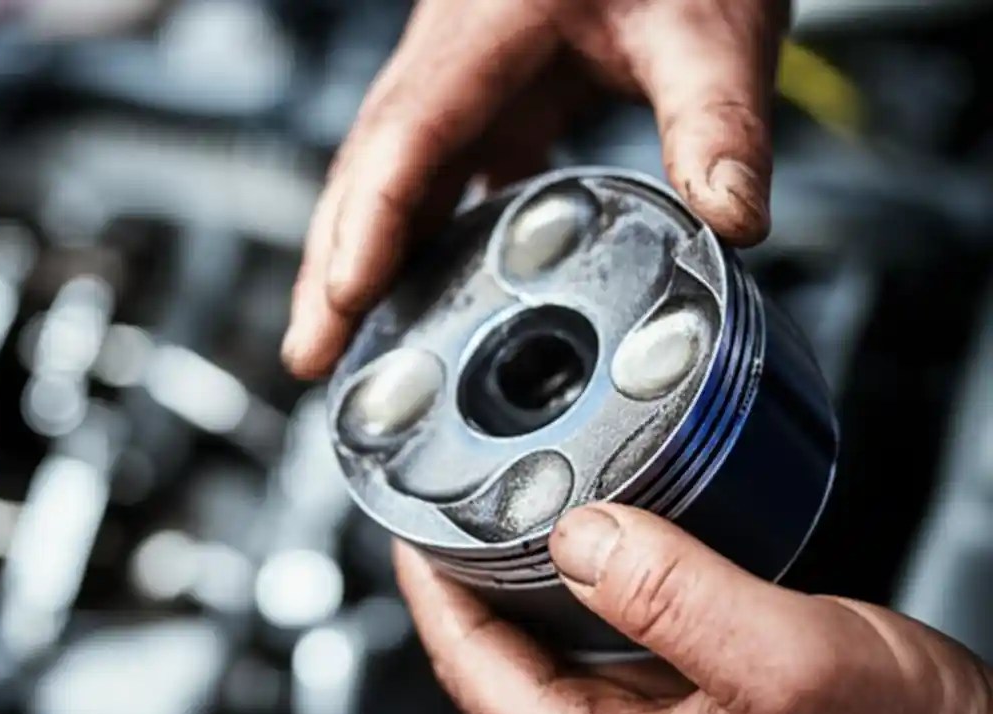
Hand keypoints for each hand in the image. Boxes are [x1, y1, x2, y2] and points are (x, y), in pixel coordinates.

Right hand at [283, 0, 788, 378]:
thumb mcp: (707, 26)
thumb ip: (717, 123)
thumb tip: (731, 221)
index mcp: (484, 28)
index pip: (406, 135)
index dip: (371, 223)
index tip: (346, 300)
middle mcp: (453, 53)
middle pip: (368, 166)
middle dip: (334, 263)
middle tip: (312, 352)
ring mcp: (463, 76)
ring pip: (388, 176)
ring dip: (361, 256)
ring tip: (344, 341)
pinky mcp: (490, 96)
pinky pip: (436, 175)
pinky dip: (416, 237)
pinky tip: (426, 290)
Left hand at [395, 503, 992, 713]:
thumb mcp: (796, 666)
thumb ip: (680, 596)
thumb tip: (582, 533)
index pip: (474, 669)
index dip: (434, 592)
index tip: (416, 527)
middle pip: (500, 658)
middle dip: (475, 578)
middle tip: (463, 502)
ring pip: (552, 648)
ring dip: (530, 581)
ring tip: (520, 512)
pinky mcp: (686, 706)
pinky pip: (610, 642)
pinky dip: (595, 591)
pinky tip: (606, 549)